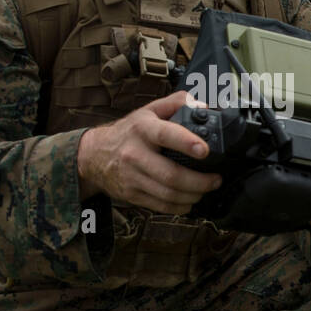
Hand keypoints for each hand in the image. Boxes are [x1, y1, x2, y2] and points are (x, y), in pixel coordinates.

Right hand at [76, 91, 221, 212]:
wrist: (94, 154)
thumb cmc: (128, 132)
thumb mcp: (148, 111)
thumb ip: (176, 103)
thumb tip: (203, 107)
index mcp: (142, 129)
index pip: (166, 135)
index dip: (187, 143)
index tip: (205, 150)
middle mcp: (135, 154)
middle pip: (171, 175)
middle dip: (199, 181)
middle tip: (216, 179)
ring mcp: (132, 177)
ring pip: (168, 194)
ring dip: (193, 196)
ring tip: (206, 190)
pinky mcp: (131, 194)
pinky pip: (160, 206)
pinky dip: (179, 207)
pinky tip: (189, 201)